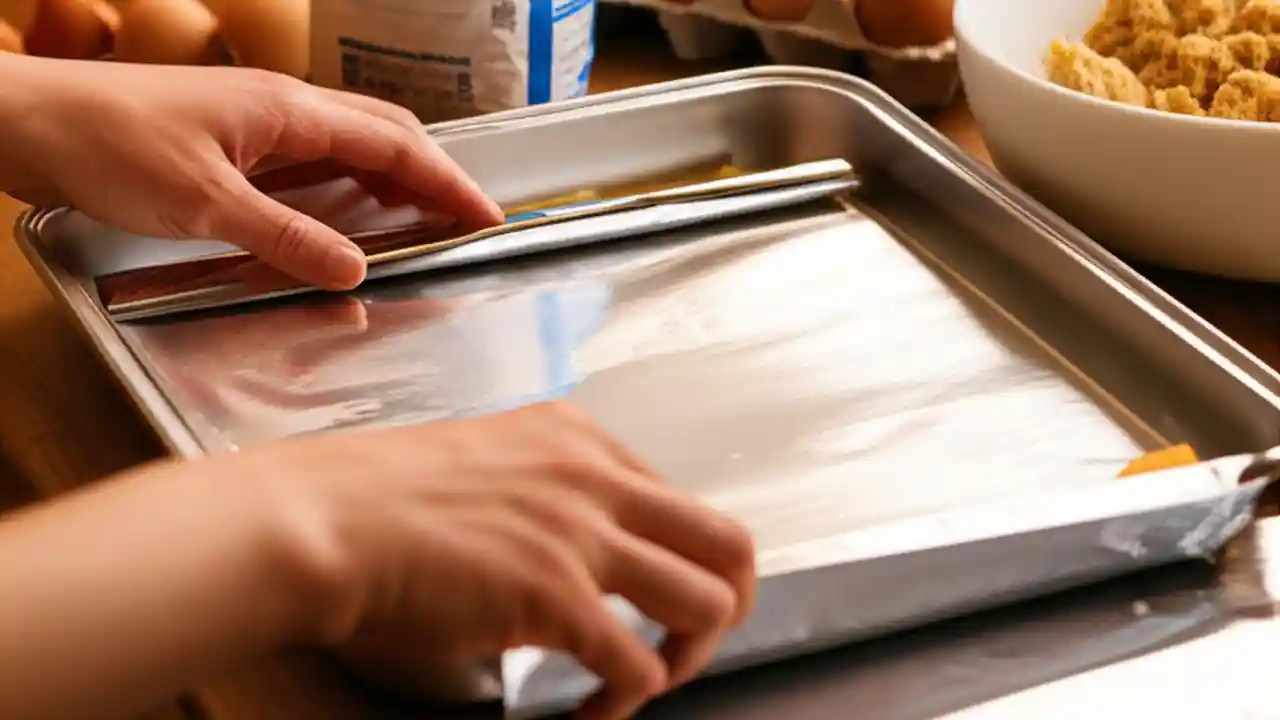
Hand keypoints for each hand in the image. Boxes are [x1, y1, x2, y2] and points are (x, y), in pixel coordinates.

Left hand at [0, 53, 502, 289]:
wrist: (32, 121)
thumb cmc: (107, 144)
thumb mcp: (205, 203)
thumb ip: (286, 237)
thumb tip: (356, 268)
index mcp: (289, 110)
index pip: (394, 145)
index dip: (447, 183)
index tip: (487, 214)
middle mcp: (284, 108)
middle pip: (385, 134)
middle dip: (435, 175)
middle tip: (467, 218)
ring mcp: (259, 121)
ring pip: (352, 143)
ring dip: (396, 178)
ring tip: (426, 218)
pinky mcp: (235, 140)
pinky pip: (314, 158)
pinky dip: (350, 184)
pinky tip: (349, 212)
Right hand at [212, 402, 755, 719]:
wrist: (317, 520)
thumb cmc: (375, 501)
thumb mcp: (485, 465)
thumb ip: (545, 493)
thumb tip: (578, 551)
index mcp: (578, 440)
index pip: (681, 502)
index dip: (679, 562)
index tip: (653, 601)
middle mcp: (595, 478)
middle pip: (729, 542)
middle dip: (729, 604)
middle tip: (692, 642)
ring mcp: (581, 534)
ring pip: (708, 602)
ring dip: (688, 657)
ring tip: (641, 683)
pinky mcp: (557, 595)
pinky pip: (639, 664)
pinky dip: (626, 702)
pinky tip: (591, 713)